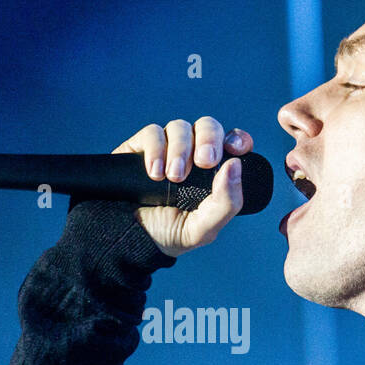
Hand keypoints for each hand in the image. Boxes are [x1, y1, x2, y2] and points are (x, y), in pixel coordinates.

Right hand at [111, 117, 253, 256]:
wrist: (126, 238)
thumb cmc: (166, 235)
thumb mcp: (201, 229)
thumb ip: (226, 203)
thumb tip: (235, 165)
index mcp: (213, 173)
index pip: (232, 144)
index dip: (238, 139)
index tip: (235, 149)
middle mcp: (192, 155)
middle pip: (208, 126)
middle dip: (209, 139)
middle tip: (205, 162)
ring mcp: (167, 148)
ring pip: (181, 126)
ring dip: (180, 149)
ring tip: (172, 177)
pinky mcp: (141, 146)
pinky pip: (153, 132)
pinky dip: (156, 149)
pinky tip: (154, 173)